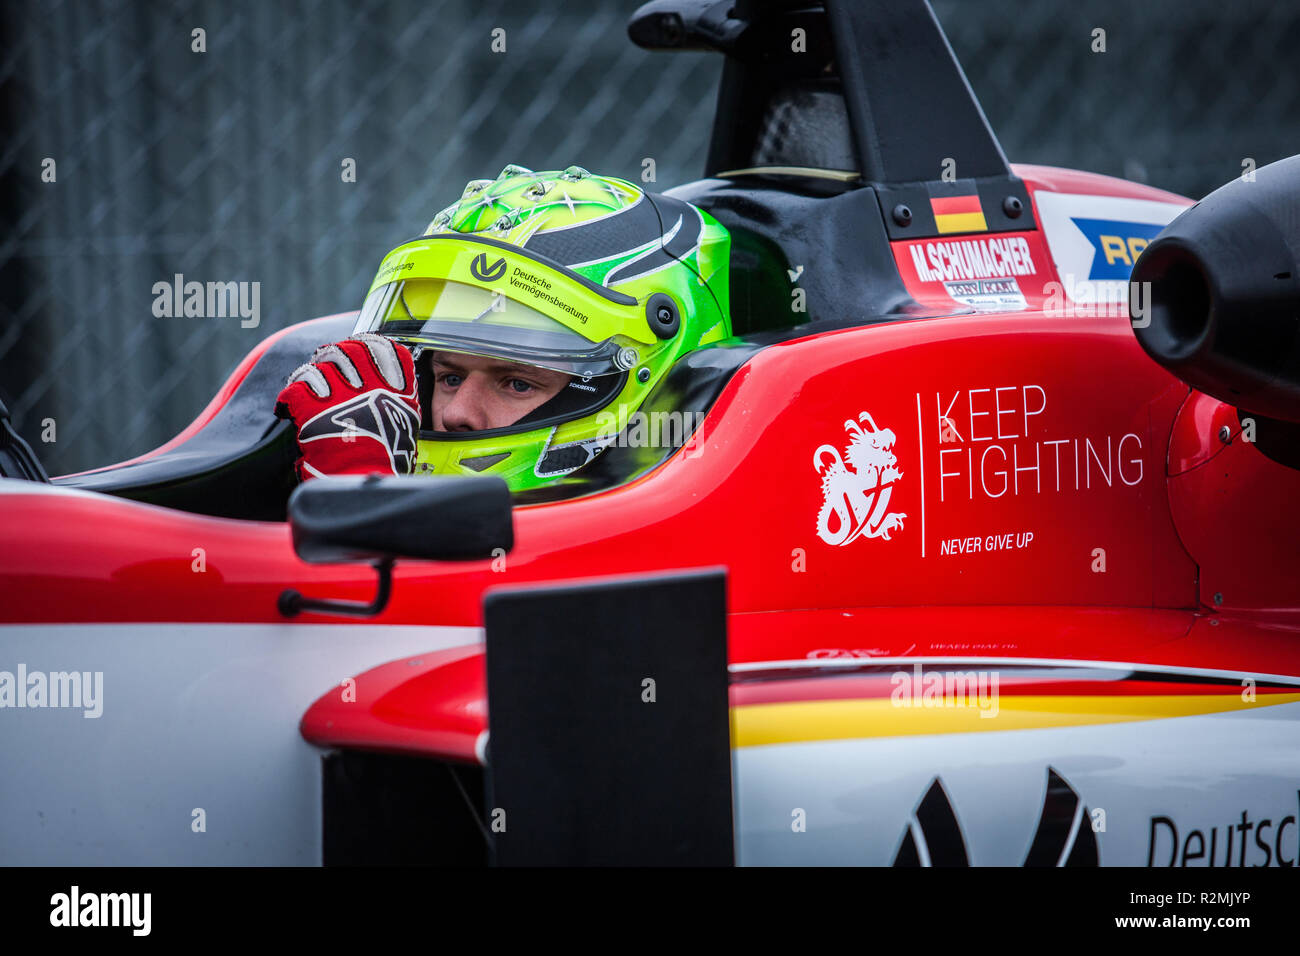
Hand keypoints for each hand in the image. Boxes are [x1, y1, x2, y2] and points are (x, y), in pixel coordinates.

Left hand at [275, 333, 420, 479]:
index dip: (371, 344)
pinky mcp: (313, 408)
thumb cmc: (386, 464)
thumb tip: (387, 397)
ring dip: (310, 374)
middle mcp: (368, 386)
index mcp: (394, 391)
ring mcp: (341, 395)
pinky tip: (287, 408)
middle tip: (327, 362)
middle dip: (335, 354)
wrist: (365, 480)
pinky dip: (287, 397)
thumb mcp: (404, 429)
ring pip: (318, 366)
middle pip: (349, 350)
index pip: (386, 349)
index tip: (362, 345)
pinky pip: (295, 388)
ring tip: (306, 385)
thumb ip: (396, 408)